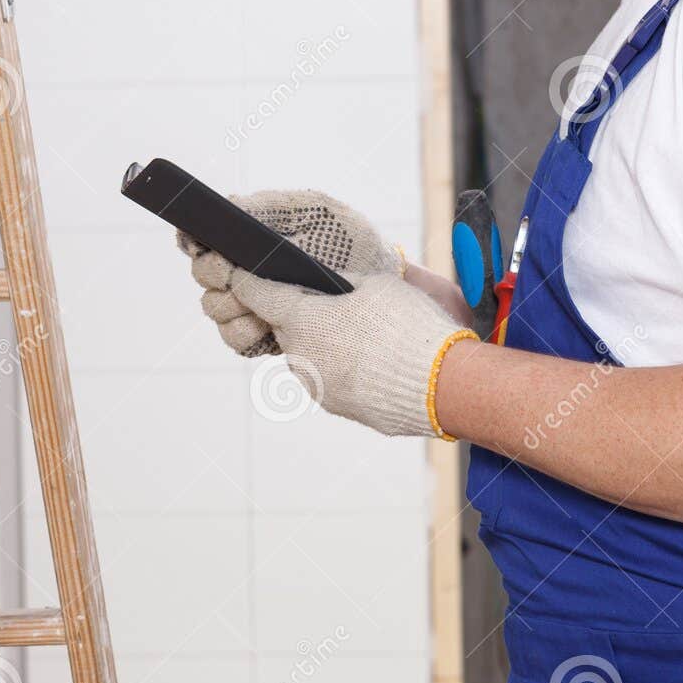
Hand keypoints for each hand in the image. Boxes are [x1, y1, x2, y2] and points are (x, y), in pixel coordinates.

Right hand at [178, 188, 401, 358]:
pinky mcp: (267, 333)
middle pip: (202, 277)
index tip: (204, 244)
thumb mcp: (314, 211)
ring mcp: (253, 304)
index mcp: (247, 237)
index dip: (193, 240)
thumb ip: (272, 207)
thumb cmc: (347, 237)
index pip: (202, 238)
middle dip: (213, 274)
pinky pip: (238, 340)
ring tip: (255, 302)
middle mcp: (243, 271)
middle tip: (232, 271)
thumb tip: (229, 202)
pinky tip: (266, 325)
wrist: (381, 279)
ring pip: (215, 310)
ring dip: (230, 306)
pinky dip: (246, 333)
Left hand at [227, 266, 477, 437]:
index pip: (259, 296)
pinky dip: (340, 367)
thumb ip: (343, 284)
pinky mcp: (338, 407)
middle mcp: (300, 355)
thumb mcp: (376, 285)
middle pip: (285, 327)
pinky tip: (369, 360)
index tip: (240, 275)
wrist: (442, 383)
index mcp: (302, 319)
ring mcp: (318, 386)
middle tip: (326, 303)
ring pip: (306, 356)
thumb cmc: (409, 326)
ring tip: (358, 334)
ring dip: (321, 343)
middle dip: (298, 314)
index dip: (249, 282)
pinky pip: (328, 379)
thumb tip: (331, 288)